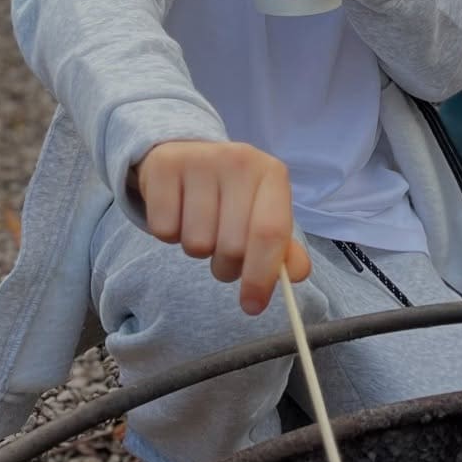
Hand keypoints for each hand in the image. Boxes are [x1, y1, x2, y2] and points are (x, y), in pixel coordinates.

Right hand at [136, 140, 310, 315]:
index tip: (252, 307)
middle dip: (226, 265)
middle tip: (222, 253)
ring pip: (196, 243)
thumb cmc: (231, 195)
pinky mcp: (164, 166)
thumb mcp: (262, 215)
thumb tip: (297, 274)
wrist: (187, 155)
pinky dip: (169, 235)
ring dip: (197, 250)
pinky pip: (164, 230)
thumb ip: (282, 250)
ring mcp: (199, 159)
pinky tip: (178, 213)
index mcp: (271, 174)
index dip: (261, 276)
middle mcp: (239, 160)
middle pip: (232, 246)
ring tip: (200, 227)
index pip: (270, 233)